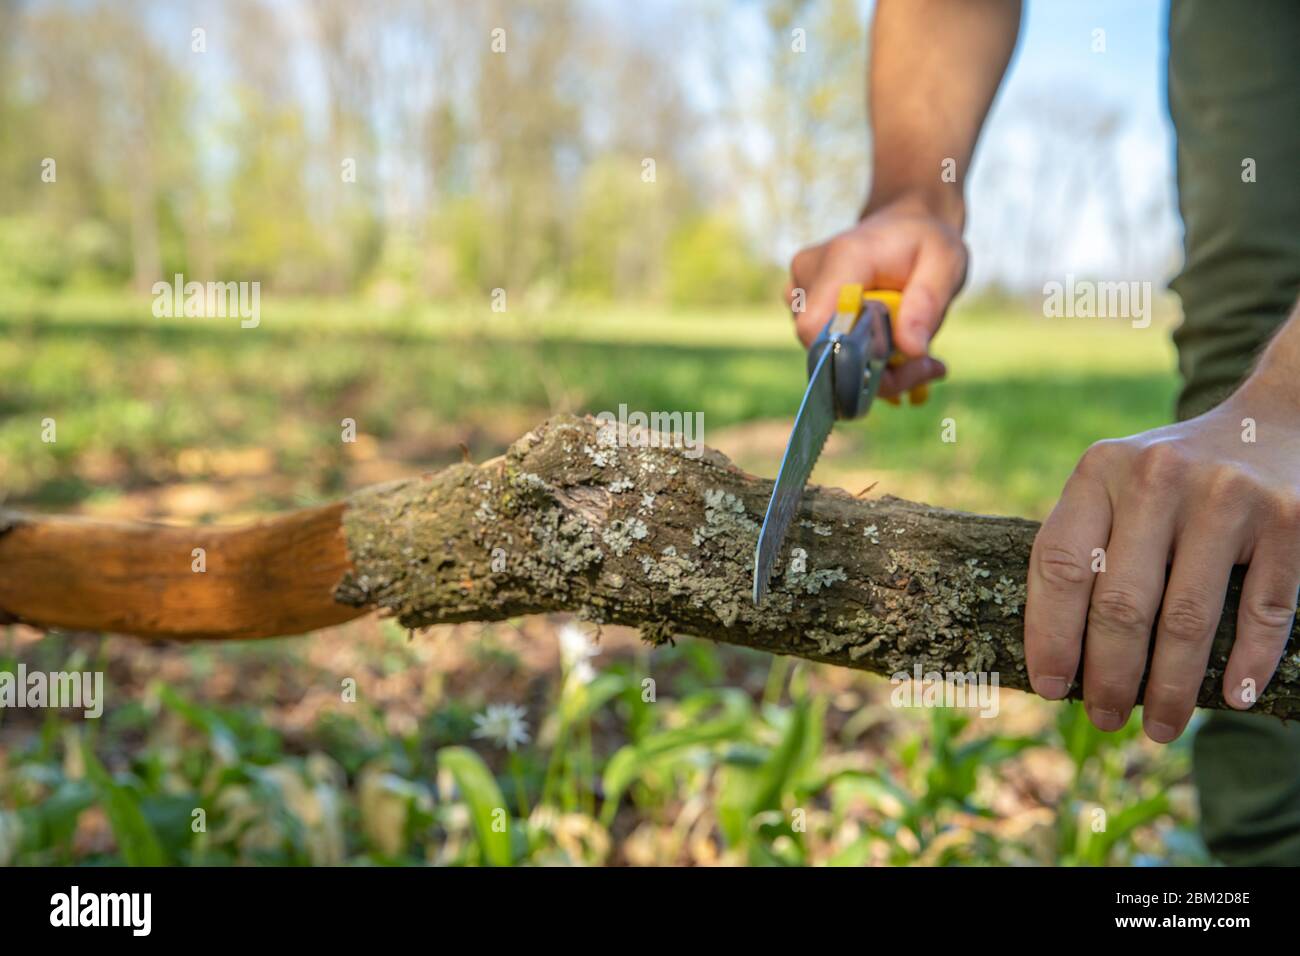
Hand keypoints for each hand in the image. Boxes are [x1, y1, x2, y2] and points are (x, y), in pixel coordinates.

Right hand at [786, 193, 967, 398]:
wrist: (904, 227)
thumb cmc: (925, 242)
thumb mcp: (946, 263)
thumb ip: (929, 303)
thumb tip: (912, 350)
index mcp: (843, 257)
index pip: (815, 325)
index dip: (850, 359)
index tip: (908, 360)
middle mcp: (809, 273)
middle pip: (824, 349)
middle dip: (876, 370)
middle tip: (926, 363)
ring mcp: (799, 291)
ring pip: (826, 356)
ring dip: (873, 367)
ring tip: (912, 347)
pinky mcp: (802, 308)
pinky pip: (826, 350)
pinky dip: (862, 360)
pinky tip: (891, 344)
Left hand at [1025, 390, 1299, 742]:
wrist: (1273, 423)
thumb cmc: (1170, 479)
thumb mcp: (1114, 487)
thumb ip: (1083, 547)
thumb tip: (1054, 656)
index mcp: (1100, 470)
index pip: (1060, 566)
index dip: (1050, 635)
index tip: (1050, 688)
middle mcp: (1158, 477)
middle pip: (1121, 603)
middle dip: (1109, 676)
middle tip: (1105, 719)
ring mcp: (1228, 496)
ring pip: (1188, 618)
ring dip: (1171, 688)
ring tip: (1159, 728)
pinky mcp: (1290, 521)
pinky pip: (1262, 611)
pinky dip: (1245, 663)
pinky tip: (1230, 698)